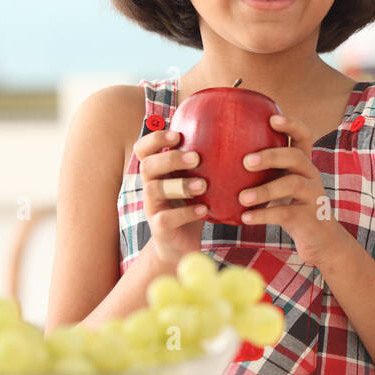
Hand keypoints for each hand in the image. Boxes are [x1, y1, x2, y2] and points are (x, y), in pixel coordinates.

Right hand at [132, 128, 206, 268]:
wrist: (180, 244)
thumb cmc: (191, 204)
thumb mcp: (195, 180)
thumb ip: (201, 161)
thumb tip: (230, 130)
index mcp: (157, 172)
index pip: (143, 149)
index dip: (155, 139)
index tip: (178, 135)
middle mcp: (150, 186)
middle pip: (147, 166)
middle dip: (170, 159)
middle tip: (196, 158)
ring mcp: (152, 207)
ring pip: (153, 190)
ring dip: (180, 185)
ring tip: (203, 185)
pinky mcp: (159, 228)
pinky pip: (166, 218)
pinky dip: (186, 212)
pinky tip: (204, 209)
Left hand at [236, 113, 353, 267]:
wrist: (318, 238)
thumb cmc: (290, 206)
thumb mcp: (281, 184)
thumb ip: (262, 171)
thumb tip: (217, 155)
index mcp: (303, 163)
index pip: (304, 135)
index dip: (291, 124)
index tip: (272, 118)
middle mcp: (311, 175)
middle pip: (296, 156)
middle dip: (271, 155)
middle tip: (245, 162)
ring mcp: (313, 195)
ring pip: (293, 184)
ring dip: (265, 190)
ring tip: (242, 197)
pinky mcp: (309, 217)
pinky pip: (286, 213)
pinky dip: (264, 214)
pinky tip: (246, 217)